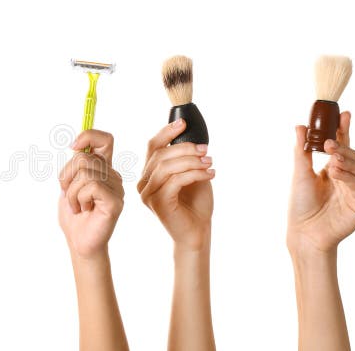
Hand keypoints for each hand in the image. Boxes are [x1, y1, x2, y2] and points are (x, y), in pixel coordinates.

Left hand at [58, 130, 124, 258]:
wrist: (79, 242)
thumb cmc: (74, 215)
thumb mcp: (69, 184)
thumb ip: (75, 165)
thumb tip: (76, 145)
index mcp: (103, 169)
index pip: (105, 140)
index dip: (89, 136)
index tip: (73, 146)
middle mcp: (113, 176)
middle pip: (84, 158)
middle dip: (67, 176)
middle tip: (69, 195)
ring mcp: (117, 189)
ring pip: (85, 173)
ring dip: (71, 192)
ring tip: (77, 205)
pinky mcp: (115, 202)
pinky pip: (91, 187)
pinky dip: (79, 198)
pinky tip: (84, 210)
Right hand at [137, 119, 214, 250]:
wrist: (198, 231)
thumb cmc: (195, 204)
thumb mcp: (191, 173)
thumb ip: (185, 158)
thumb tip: (191, 137)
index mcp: (149, 173)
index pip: (152, 146)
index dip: (166, 132)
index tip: (184, 123)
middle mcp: (144, 182)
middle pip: (160, 154)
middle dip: (185, 148)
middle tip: (206, 151)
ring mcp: (148, 194)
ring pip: (166, 166)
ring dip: (191, 161)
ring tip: (210, 164)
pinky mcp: (158, 203)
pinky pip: (174, 180)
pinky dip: (194, 174)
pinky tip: (209, 174)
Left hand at [288, 111, 354, 255]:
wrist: (303, 232)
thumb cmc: (301, 205)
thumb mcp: (300, 173)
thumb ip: (302, 151)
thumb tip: (300, 126)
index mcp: (333, 169)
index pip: (342, 146)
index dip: (344, 130)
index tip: (344, 114)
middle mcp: (347, 178)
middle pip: (353, 155)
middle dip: (343, 147)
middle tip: (329, 143)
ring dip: (347, 161)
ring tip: (332, 160)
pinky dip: (349, 177)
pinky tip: (336, 173)